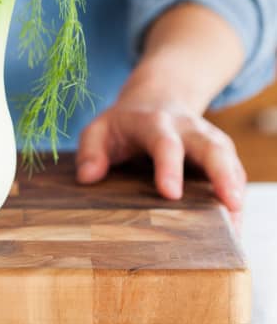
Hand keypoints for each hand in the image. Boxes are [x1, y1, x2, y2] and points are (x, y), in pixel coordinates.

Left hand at [76, 100, 246, 229]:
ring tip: (236, 222)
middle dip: (222, 173)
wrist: (158, 99)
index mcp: (155, 123)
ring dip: (235, 187)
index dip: (169, 167)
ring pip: (228, 159)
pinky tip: (234, 224)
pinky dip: (237, 196)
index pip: (164, 143)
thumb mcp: (100, 128)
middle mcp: (189, 129)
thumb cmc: (125, 124)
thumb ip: (90, 149)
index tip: (170, 193)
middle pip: (211, 147)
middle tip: (231, 203)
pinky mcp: (221, 154)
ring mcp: (209, 141)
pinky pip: (235, 173)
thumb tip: (87, 177)